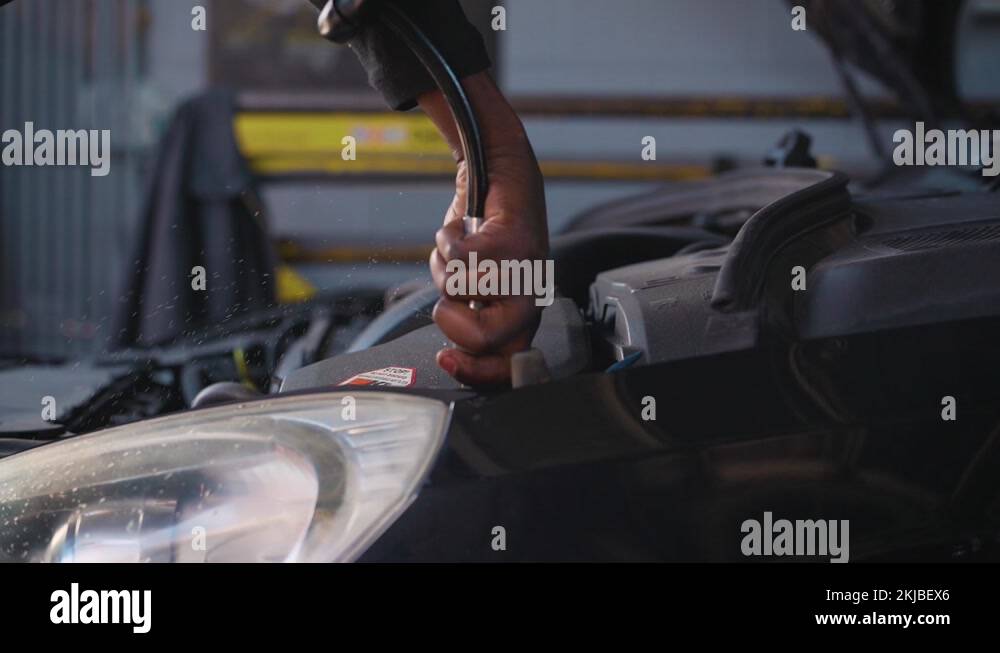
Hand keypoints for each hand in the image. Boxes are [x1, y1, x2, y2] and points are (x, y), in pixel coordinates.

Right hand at [419, 74, 548, 385]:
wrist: (503, 174)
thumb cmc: (486, 235)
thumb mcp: (478, 287)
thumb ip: (469, 316)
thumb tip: (452, 351)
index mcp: (522, 316)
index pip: (507, 365)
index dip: (473, 371)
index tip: (445, 358)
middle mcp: (529, 298)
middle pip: (483, 339)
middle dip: (450, 319)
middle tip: (450, 296)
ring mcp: (523, 271)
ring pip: (463, 293)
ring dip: (445, 268)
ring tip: (459, 251)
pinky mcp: (510, 242)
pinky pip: (459, 258)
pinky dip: (446, 240)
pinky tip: (460, 228)